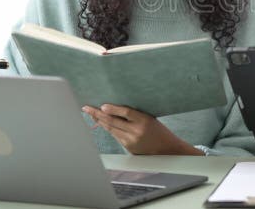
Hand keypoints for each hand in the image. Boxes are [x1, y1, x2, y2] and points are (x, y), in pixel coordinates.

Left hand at [81, 104, 203, 154]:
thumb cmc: (159, 131)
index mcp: (145, 121)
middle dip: (98, 114)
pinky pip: (115, 135)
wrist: (167, 149)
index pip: (126, 112)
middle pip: (113, 121)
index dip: (113, 109)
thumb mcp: (150, 118)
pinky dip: (108, 128)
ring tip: (91, 114)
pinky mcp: (128, 147)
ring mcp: (131, 141)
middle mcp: (136, 132)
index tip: (102, 105)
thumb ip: (134, 115)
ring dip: (100, 121)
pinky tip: (101, 123)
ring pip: (111, 129)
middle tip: (87, 108)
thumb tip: (114, 109)